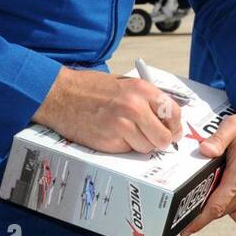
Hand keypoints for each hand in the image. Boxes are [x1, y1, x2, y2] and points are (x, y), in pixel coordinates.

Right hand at [33, 67, 179, 152]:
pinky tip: (113, 134)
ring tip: (126, 132)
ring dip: (140, 144)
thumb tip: (167, 117)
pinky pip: (128, 151)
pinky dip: (124, 147)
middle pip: (164, 137)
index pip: (174, 113)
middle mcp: (135, 108)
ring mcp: (122, 126)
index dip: (175, 126)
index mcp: (142, 90)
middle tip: (153, 138)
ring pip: (147, 147)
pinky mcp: (109, 141)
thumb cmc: (91, 88)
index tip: (172, 131)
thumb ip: (147, 99)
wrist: (61, 95)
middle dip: (160, 140)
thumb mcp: (125, 84)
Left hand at [180, 105, 235, 234]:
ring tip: (224, 186)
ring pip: (234, 214)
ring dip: (225, 206)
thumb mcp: (233, 126)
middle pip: (223, 211)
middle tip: (204, 191)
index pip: (216, 206)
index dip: (200, 220)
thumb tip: (203, 151)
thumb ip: (217, 140)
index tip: (186, 230)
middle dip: (210, 206)